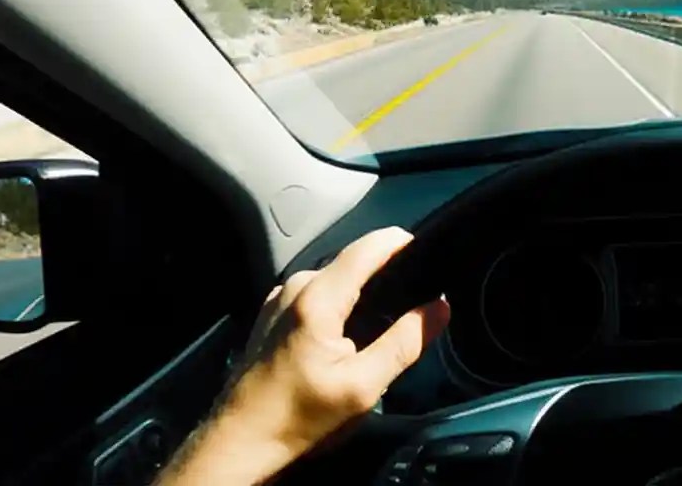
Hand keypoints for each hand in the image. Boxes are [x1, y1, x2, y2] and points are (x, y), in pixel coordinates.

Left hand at [157, 227, 449, 484]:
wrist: (242, 439)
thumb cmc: (299, 416)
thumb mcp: (362, 386)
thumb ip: (404, 343)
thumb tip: (438, 308)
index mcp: (317, 298)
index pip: (368, 247)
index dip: (404, 243)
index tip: (431, 254)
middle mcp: (295, 287)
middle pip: (354, 263)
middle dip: (388, 276)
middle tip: (414, 306)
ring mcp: (280, 298)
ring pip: (337, 280)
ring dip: (363, 295)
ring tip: (383, 327)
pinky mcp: (274, 312)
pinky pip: (318, 295)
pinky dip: (340, 306)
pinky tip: (348, 339)